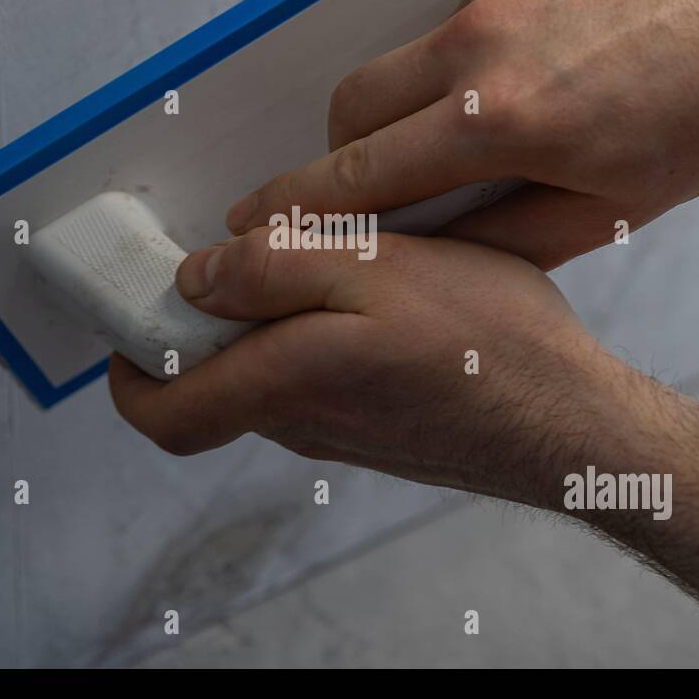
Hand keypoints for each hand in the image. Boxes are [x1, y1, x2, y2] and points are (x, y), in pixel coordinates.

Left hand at [108, 229, 608, 504]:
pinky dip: (314, 343)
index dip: (127, 369)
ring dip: (266, 329)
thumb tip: (196, 277)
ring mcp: (340, 435)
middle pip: (210, 389)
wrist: (572, 424)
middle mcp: (300, 424)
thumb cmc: (487, 346)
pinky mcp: (377, 432)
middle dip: (201, 329)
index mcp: (282, 385)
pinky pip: (318, 386)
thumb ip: (272, 267)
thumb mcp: (374, 268)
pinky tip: (370, 300)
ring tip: (320, 266)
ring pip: (267, 382)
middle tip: (234, 263)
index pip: (159, 411)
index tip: (136, 314)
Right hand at [221, 0, 698, 268]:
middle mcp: (483, 40)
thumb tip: (417, 254)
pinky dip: (499, 22)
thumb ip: (493, 240)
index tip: (250, 222)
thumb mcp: (605, 213)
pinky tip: (565, 33)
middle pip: (353, 100)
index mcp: (500, 122)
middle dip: (355, 145)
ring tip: (539, 91)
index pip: (355, 176)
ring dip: (447, 82)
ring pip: (419, 46)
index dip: (292, 208)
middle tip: (400, 169)